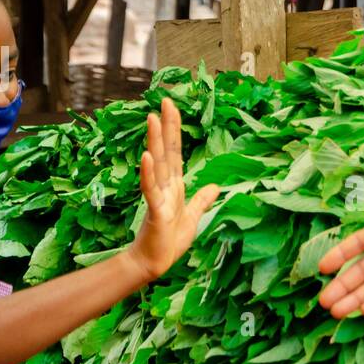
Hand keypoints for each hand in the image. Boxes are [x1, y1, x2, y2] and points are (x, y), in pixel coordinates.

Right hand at [127, 97, 219, 279]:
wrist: (154, 263)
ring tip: (153, 119)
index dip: (175, 129)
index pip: (175, 152)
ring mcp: (157, 197)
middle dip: (166, 126)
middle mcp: (164, 186)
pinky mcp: (154, 211)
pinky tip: (147, 157)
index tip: (172, 107)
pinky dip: (148, 173)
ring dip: (154, 142)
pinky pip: (150, 190)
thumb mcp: (193, 217)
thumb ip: (202, 200)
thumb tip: (216, 187)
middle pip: (166, 151)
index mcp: (174, 186)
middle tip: (164, 100)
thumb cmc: (169, 242)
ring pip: (157, 165)